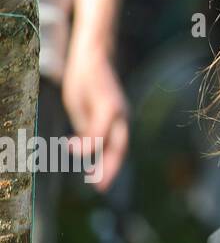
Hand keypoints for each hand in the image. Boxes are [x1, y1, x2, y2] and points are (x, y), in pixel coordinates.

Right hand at [61, 40, 128, 191]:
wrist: (92, 54)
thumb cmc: (87, 83)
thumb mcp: (84, 110)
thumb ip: (88, 128)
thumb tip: (86, 150)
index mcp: (115, 121)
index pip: (115, 149)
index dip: (109, 168)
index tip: (100, 186)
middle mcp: (120, 116)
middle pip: (119, 147)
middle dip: (111, 169)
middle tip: (100, 188)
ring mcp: (116, 108)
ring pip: (112, 139)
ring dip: (100, 159)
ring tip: (90, 176)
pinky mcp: (108, 100)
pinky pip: (99, 126)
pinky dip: (88, 141)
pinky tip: (74, 150)